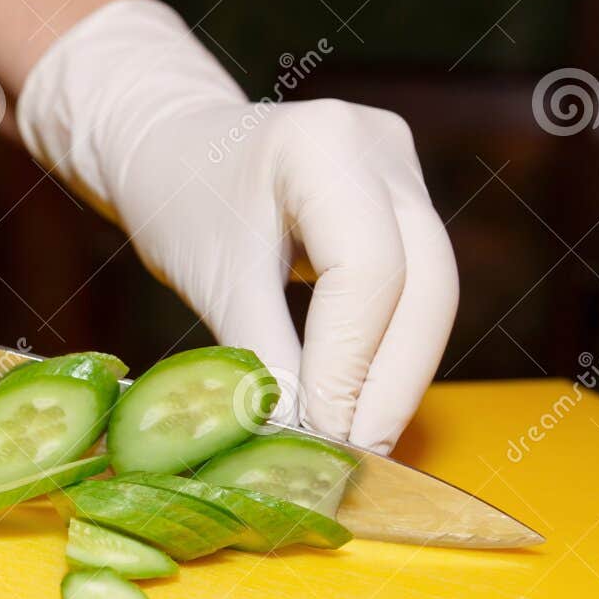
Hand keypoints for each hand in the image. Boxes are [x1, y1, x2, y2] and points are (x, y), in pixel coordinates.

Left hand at [18, 0, 457, 452]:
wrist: (167, 147)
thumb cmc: (176, 197)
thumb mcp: (211, 276)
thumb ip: (261, 354)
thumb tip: (299, 440)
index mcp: (323, 144)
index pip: (368, 270)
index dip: (351, 362)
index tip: (323, 433)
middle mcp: (379, 147)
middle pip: (424, 282)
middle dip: (391, 379)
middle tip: (358, 454)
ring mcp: (400, 168)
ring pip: (431, 288)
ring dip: (398, 371)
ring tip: (358, 439)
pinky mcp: (402, 197)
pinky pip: (414, 283)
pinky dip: (388, 343)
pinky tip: (360, 398)